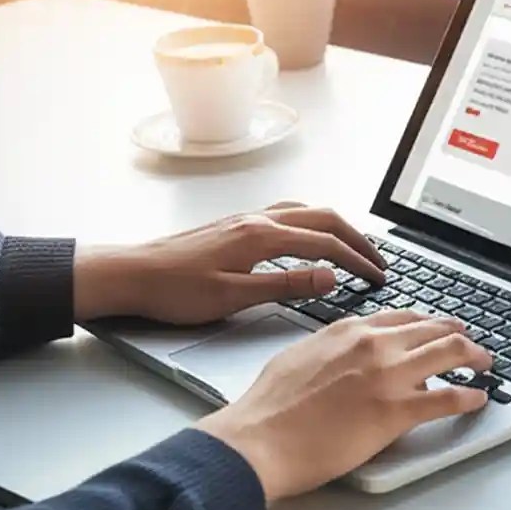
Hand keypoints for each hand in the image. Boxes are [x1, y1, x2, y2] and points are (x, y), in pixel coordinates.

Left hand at [73, 201, 386, 324]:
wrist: (130, 274)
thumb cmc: (173, 291)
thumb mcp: (233, 297)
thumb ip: (286, 285)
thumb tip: (330, 277)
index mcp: (262, 236)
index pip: (326, 244)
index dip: (358, 261)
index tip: (380, 277)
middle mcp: (259, 219)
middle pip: (325, 218)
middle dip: (358, 239)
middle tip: (380, 262)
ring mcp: (247, 218)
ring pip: (308, 211)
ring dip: (337, 227)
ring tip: (355, 249)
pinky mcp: (237, 224)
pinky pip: (290, 214)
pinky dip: (314, 224)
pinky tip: (312, 238)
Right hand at [196, 309, 492, 500]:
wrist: (259, 439)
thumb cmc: (269, 406)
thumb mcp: (301, 356)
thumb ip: (333, 351)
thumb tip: (348, 358)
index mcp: (350, 329)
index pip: (403, 317)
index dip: (429, 322)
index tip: (440, 328)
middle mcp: (374, 344)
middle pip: (434, 328)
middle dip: (459, 335)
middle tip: (471, 344)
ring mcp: (388, 376)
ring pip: (450, 352)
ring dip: (474, 357)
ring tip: (484, 364)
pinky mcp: (396, 411)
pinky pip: (448, 398)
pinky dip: (470, 397)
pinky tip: (477, 398)